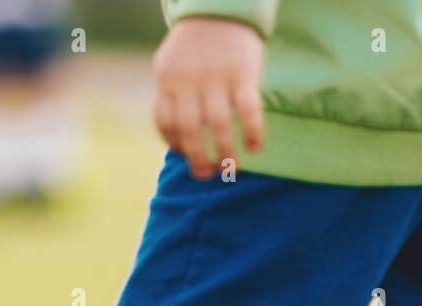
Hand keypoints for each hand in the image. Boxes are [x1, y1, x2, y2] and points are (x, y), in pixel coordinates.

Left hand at [153, 17, 265, 178]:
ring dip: (225, 153)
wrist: (221, 8)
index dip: (174, 145)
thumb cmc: (196, 45)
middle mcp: (189, 81)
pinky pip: (248, 111)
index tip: (187, 155)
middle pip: (190, 131)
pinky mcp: (243, 74)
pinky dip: (253, 133)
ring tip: (232, 168)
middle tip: (208, 174)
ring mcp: (217, 78)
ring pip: (219, 126)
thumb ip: (171, 96)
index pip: (165, 123)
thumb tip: (175, 139)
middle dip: (198, 160)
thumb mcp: (172, 65)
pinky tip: (256, 148)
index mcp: (168, 80)